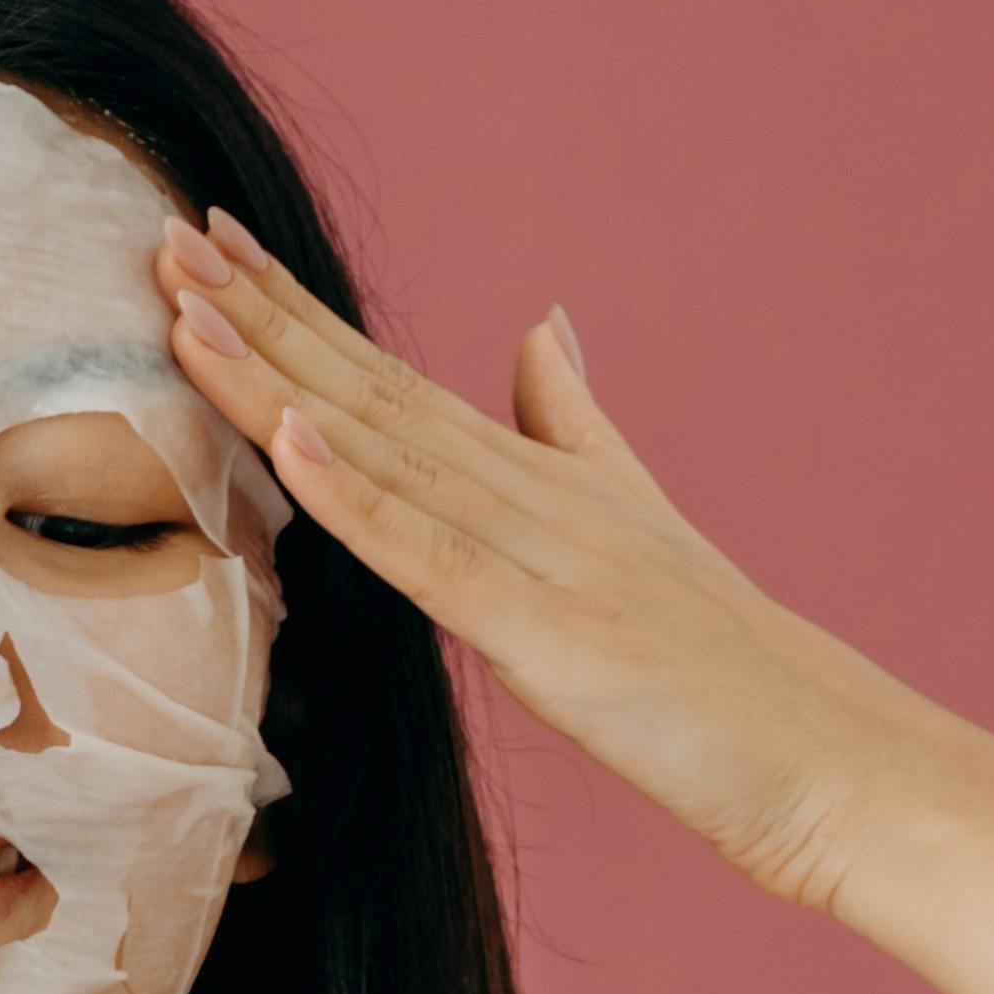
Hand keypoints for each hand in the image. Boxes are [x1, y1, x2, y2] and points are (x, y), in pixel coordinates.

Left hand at [155, 209, 938, 908]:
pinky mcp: (544, 632)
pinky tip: (290, 436)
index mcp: (534, 472)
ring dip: (278, 380)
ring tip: (191, 309)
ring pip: (381, 452)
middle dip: (261, 316)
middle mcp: (528, 492)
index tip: (211, 243)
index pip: (387, 378)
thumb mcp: (634, 516)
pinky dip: (355, 495)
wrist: (825, 755)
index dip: (295, 311)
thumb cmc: (721, 661)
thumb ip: (575, 421)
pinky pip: (431, 555)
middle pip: (368, 391)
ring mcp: (538, 556)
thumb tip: (547, 321)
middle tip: (169, 238)